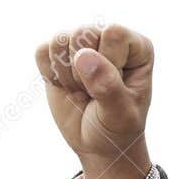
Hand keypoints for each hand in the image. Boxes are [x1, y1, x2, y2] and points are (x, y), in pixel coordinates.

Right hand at [36, 24, 153, 178]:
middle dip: (83, 72)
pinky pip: (42, 52)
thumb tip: (83, 57)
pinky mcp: (58, 53)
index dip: (107, 64)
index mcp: (137, 47)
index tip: (114, 89)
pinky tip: (66, 88)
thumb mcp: (120, 114)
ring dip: (66, 75)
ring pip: (59, 40)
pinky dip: (50, 76)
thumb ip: (107, 86)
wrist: (99, 145)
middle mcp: (109, 37)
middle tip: (95, 93)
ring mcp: (82, 43)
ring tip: (82, 91)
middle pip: (82, 33)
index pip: (113, 34)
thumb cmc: (118, 129)